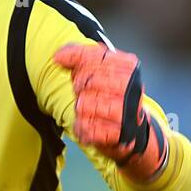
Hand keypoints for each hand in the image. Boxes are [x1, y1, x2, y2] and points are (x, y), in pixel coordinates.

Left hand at [53, 42, 167, 181]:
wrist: (131, 128)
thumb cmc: (112, 96)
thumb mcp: (101, 70)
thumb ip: (80, 57)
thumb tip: (59, 56)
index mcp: (129, 68)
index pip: (96, 56)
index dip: (75, 59)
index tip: (64, 63)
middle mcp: (131, 88)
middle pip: (88, 81)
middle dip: (78, 86)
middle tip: (83, 92)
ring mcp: (127, 112)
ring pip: (85, 104)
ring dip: (80, 108)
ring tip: (88, 109)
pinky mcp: (119, 134)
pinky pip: (87, 126)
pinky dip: (81, 126)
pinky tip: (88, 124)